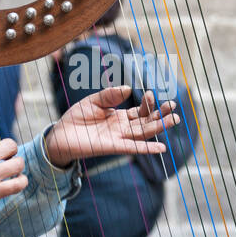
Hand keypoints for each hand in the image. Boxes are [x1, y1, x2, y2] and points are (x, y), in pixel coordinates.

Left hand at [43, 87, 180, 167]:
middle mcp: (122, 128)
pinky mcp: (112, 147)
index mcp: (120, 117)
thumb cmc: (76, 118)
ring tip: (175, 119)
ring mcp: (119, 138)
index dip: (148, 103)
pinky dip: (147, 148)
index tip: (151, 93)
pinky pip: (133, 147)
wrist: (61, 134)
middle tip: (175, 107)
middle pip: (147, 122)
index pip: (140, 111)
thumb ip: (110, 95)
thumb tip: (128, 88)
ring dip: (159, 127)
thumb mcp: (93, 101)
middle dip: (161, 114)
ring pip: (143, 132)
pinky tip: (161, 148)